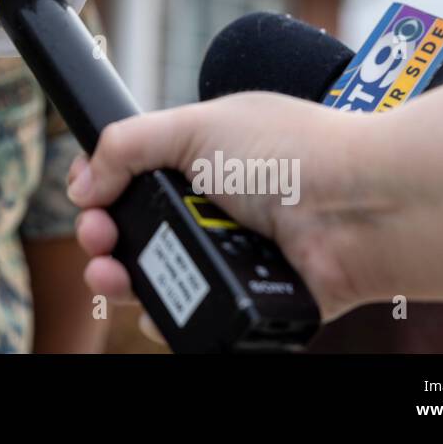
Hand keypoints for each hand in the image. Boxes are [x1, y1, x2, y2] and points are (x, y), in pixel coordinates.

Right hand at [66, 92, 405, 323]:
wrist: (359, 208)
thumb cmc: (292, 154)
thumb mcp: (195, 126)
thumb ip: (127, 145)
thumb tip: (83, 181)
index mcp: (200, 161)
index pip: (131, 178)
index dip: (102, 189)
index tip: (88, 196)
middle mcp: (211, 209)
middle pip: (133, 232)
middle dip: (100, 236)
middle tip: (97, 237)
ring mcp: (226, 256)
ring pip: (154, 278)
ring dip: (120, 278)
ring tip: (110, 275)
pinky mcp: (242, 299)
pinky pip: (190, 317)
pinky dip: (165, 316)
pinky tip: (151, 305)